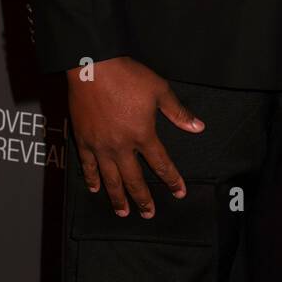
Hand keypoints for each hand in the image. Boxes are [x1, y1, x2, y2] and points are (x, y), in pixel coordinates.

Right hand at [66, 57, 204, 218]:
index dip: (172, 180)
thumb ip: (178, 112)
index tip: (179, 192)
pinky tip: (95, 189)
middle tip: (149, 213)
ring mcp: (101, 146)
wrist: (93, 68)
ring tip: (123, 213)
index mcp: (143, 135)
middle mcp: (122, 146)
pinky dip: (92, 179)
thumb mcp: (159, 91)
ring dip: (118, 198)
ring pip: (111, 179)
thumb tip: (197, 127)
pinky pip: (88, 166)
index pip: (161, 164)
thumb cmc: (128, 76)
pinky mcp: (83, 140)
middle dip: (144, 199)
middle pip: (134, 179)